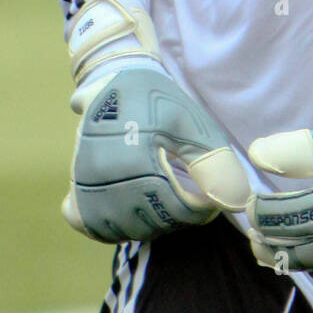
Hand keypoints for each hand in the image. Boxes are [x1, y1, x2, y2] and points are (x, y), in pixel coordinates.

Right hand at [63, 0, 249, 242]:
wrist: (113, 82)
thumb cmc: (156, 101)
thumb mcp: (192, 124)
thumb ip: (215, 163)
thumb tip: (236, 201)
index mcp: (132, 163)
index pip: (176, 211)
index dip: (202, 209)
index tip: (211, 197)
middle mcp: (102, 182)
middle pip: (152, 224)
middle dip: (180, 217)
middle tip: (192, 196)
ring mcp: (84, 191)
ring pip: (125, 231)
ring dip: (152, 224)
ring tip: (168, 200)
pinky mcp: (75, 194)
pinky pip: (96, 228)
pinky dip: (117, 227)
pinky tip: (136, 208)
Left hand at [246, 101, 312, 301]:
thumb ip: (300, 151)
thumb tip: (256, 155)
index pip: (273, 219)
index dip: (258, 208)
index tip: (256, 199)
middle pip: (283, 250)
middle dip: (269, 234)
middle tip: (269, 218)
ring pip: (308, 269)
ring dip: (297, 250)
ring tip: (299, 228)